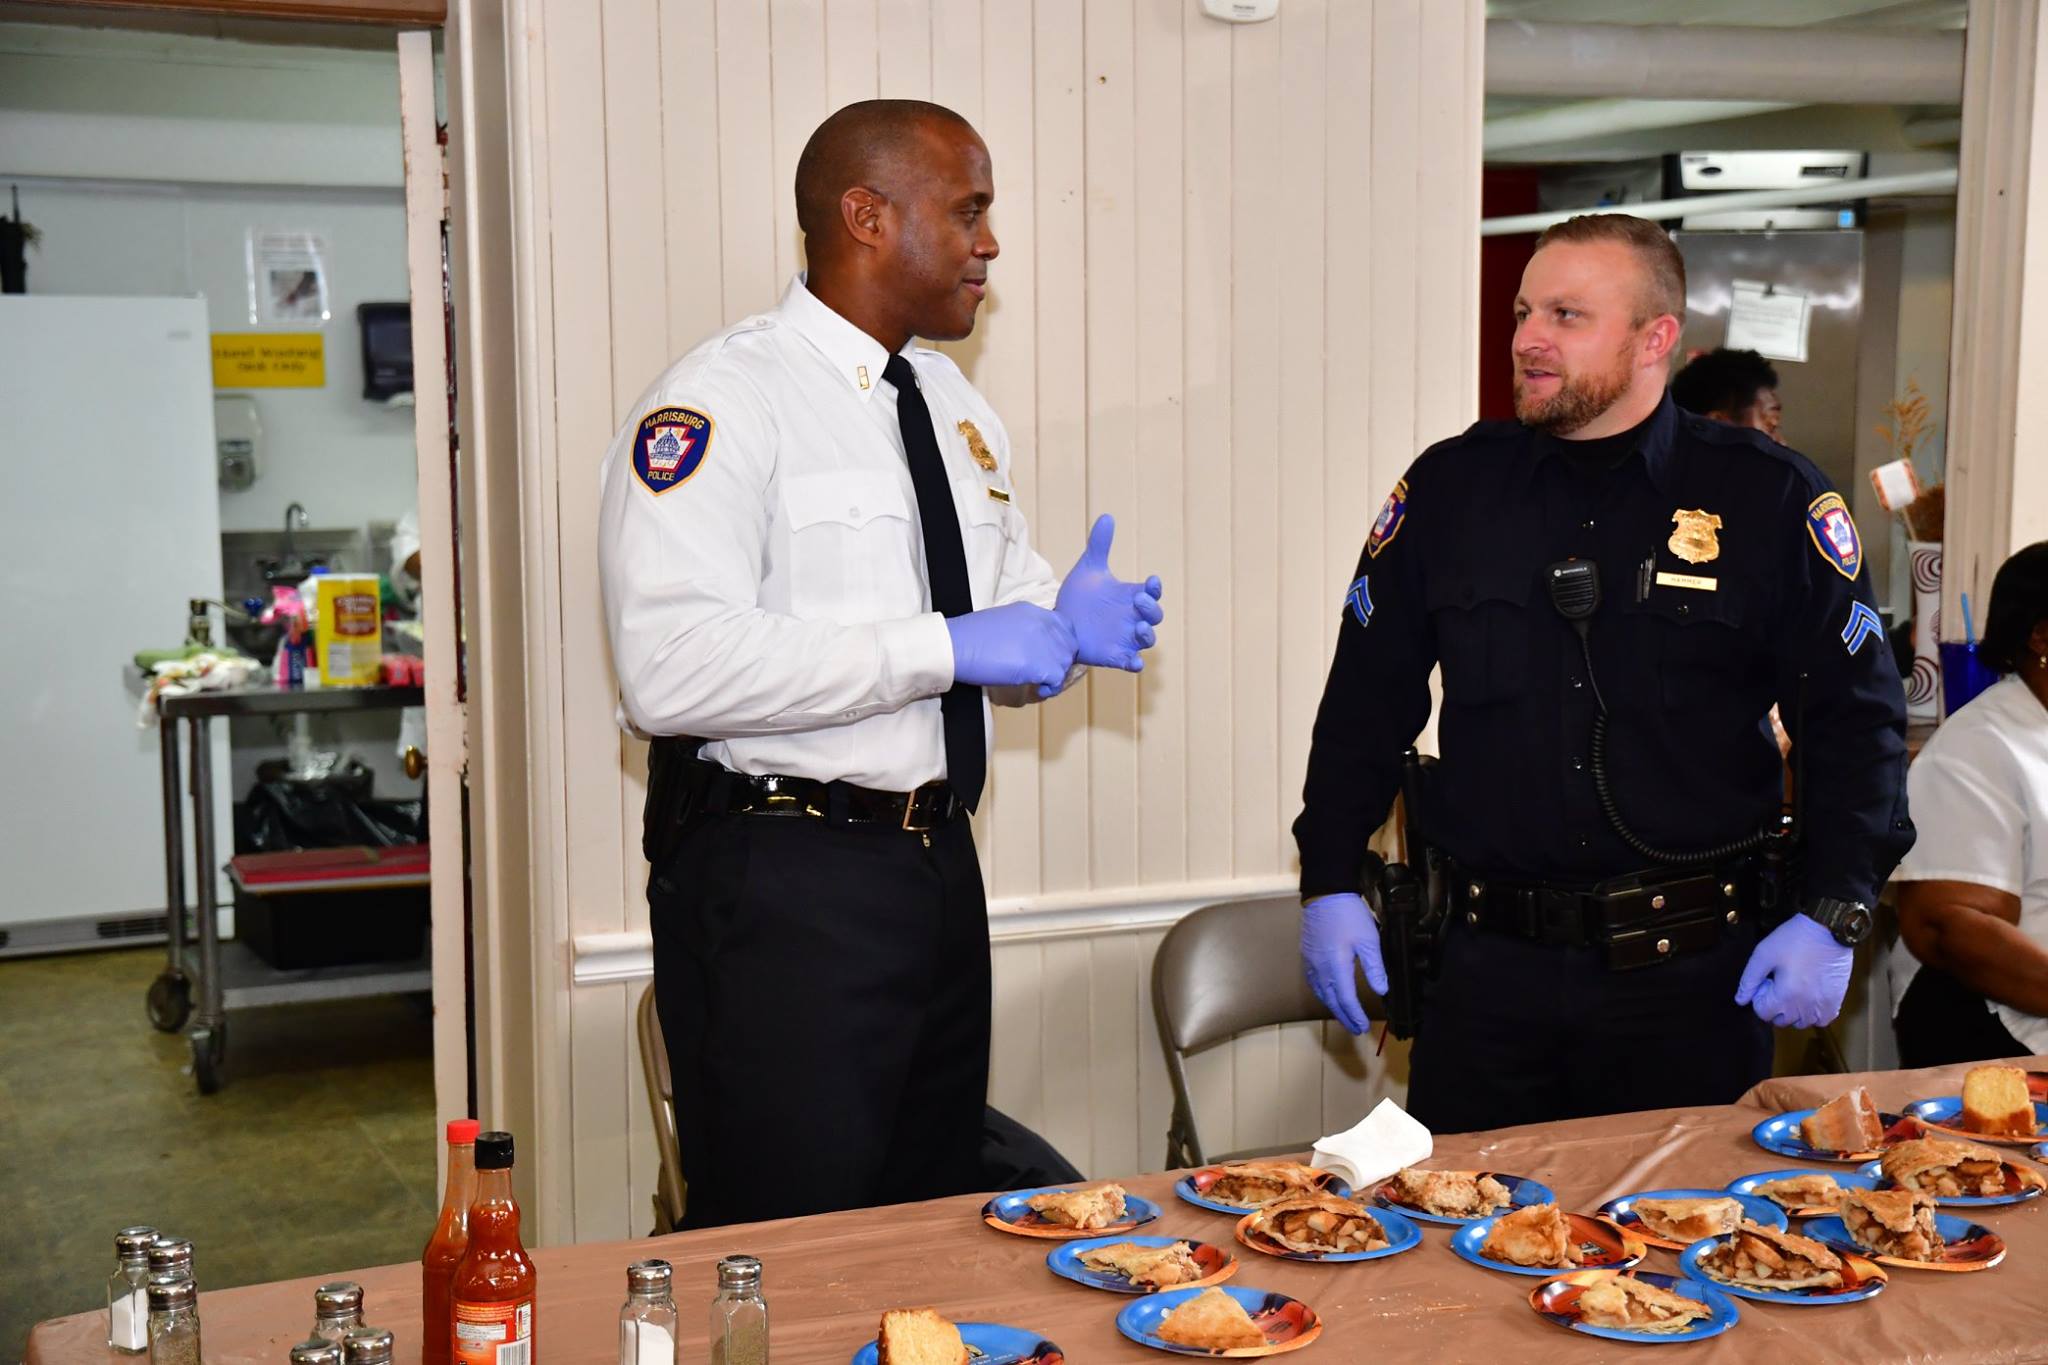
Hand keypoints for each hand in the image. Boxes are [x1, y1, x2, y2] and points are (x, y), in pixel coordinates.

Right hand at [946, 603, 1077, 689]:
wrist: (955, 645)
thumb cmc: (970, 636)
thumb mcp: (1003, 621)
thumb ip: (1024, 629)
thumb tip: (1031, 646)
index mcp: (1032, 611)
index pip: (1065, 626)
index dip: (1062, 643)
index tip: (1051, 655)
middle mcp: (1042, 624)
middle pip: (1070, 645)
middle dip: (1061, 661)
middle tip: (1047, 673)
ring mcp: (1042, 643)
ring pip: (1065, 663)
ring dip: (1055, 676)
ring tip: (1040, 683)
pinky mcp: (1038, 664)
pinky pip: (1057, 680)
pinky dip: (1049, 688)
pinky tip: (1037, 689)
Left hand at [1054, 514, 1164, 671]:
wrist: (1059, 623)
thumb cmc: (1079, 597)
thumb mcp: (1089, 568)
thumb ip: (1099, 544)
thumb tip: (1106, 516)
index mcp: (1131, 597)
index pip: (1152, 592)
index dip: (1155, 588)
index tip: (1150, 581)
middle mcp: (1133, 618)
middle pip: (1154, 616)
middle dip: (1151, 608)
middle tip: (1139, 600)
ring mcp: (1126, 638)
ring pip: (1147, 639)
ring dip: (1148, 634)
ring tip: (1138, 627)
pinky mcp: (1115, 655)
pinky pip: (1132, 662)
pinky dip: (1136, 663)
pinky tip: (1134, 663)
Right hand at [1301, 893, 1387, 1034]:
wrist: (1325, 894)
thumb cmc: (1349, 915)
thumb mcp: (1369, 940)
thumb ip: (1375, 967)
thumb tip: (1381, 990)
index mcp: (1336, 966)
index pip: (1346, 999)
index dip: (1355, 1015)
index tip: (1363, 1026)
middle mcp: (1320, 968)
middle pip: (1331, 1000)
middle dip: (1344, 1017)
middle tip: (1355, 1029)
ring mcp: (1311, 962)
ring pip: (1320, 993)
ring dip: (1332, 1008)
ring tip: (1344, 1016)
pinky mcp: (1307, 955)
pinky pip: (1313, 982)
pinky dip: (1322, 994)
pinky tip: (1327, 995)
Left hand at [1734, 914, 1854, 1029]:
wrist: (1828, 930)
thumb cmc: (1792, 940)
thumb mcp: (1763, 955)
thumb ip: (1749, 980)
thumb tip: (1740, 1000)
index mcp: (1785, 996)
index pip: (1763, 1013)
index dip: (1760, 997)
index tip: (1767, 981)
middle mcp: (1804, 1007)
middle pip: (1781, 1020)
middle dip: (1775, 1005)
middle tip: (1780, 983)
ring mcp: (1822, 1007)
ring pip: (1801, 1022)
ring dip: (1794, 1012)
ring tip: (1795, 989)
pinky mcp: (1836, 1002)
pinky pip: (1822, 1020)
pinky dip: (1814, 1014)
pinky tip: (1810, 997)